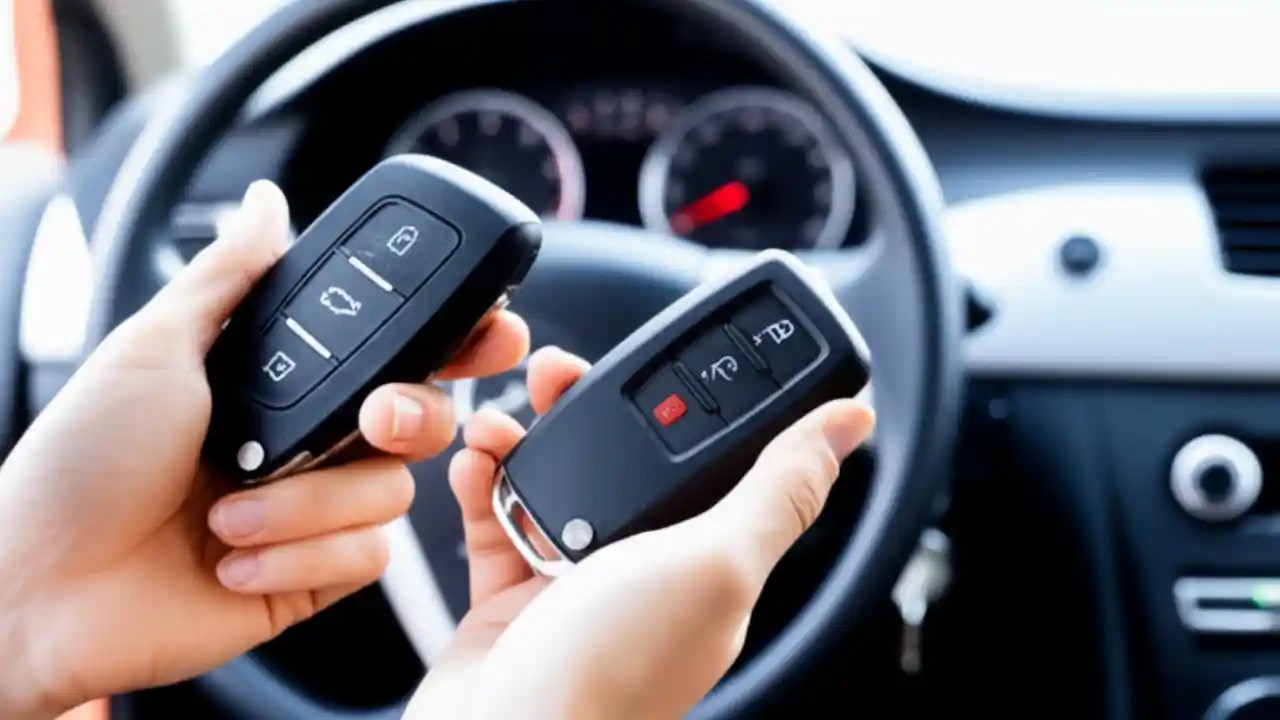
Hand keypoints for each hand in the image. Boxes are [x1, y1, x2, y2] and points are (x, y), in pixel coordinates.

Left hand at [0, 181, 529, 718]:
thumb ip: (232, 274)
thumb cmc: (83, 459)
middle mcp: (311, 439)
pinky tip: (232, 557)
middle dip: (409, 414)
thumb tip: (269, 205)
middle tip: (367, 420)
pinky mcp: (319, 571)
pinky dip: (300, 553)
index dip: (457, 335)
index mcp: (283, 379)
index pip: (395, 346)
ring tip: (227, 510)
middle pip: (424, 412)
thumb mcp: (156, 344)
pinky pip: (368, 555)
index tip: (490, 326)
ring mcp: (318, 507)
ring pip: (394, 490)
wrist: (44, 582)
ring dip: (306, 501)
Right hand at [405, 347, 873, 718]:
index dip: (693, 405)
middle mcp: (646, 573)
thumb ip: (778, 490)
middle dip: (595, 409)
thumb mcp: (715, 563)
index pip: (718, 464)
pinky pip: (499, 521)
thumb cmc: (610, 673)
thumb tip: (849, 424)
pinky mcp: (511, 601)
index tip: (667, 355)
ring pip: (558, 483)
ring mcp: (575, 589)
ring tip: (505, 416)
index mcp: (711, 565)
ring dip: (529, 437)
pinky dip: (484, 484)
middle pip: (627, 464)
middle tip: (561, 372)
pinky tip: (478, 461)